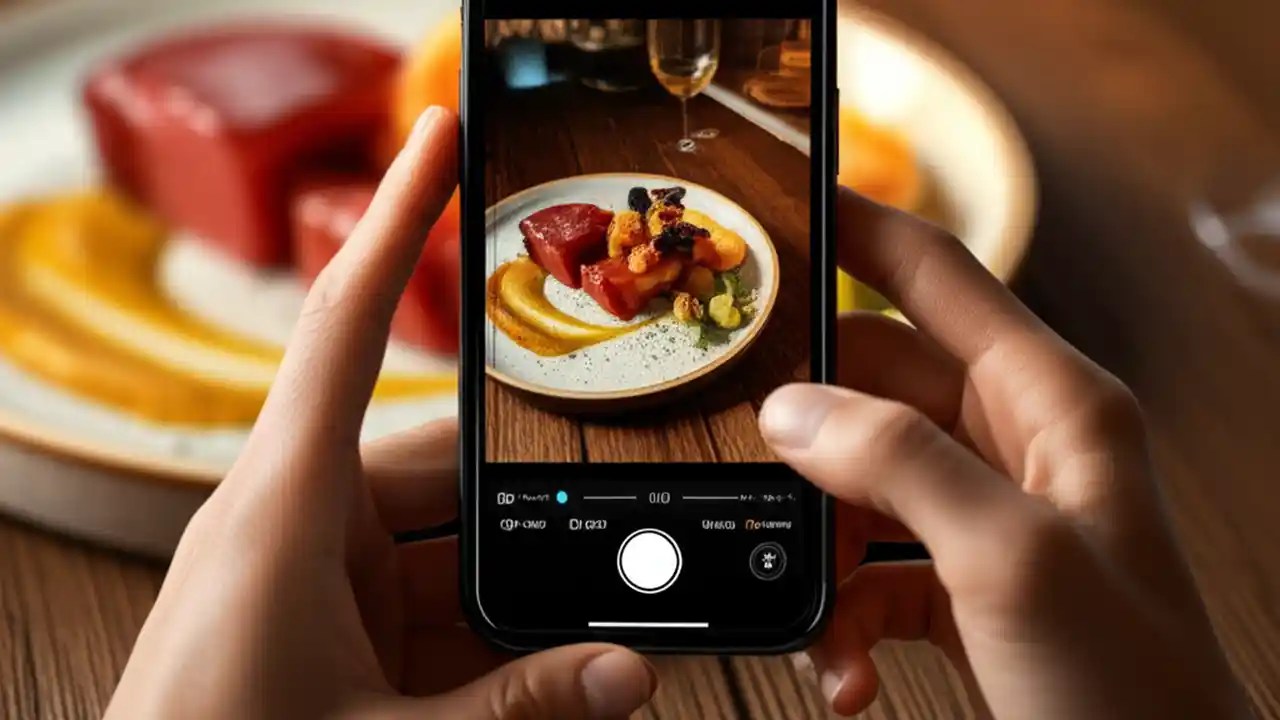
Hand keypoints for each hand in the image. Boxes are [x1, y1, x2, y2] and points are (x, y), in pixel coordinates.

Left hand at [107, 108, 655, 719]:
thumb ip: (518, 706)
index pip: (350, 320)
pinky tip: (546, 655)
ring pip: (445, 534)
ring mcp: (316, 569)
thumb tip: (627, 672)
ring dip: (518, 567)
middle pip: (446, 455)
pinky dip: (487, 620)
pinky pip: (427, 592)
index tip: (443, 135)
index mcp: (287, 505)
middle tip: (626, 498)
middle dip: (536, 483)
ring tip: (600, 602)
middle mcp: (301, 518)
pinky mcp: (327, 617)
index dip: (400, 214)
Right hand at [759, 189, 1249, 718]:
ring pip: (860, 486)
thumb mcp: (1011, 559)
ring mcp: (986, 519)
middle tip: (757, 464)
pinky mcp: (960, 585)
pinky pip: (870, 571)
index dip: (860, 230)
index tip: (784, 206)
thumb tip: (797, 411)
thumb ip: (900, 465)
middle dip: (812, 435)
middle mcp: (1019, 449)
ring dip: (822, 550)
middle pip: (878, 390)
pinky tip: (846, 669)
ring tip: (821, 616)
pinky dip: (843, 617)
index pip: (940, 278)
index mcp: (1054, 406)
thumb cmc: (1133, 696)